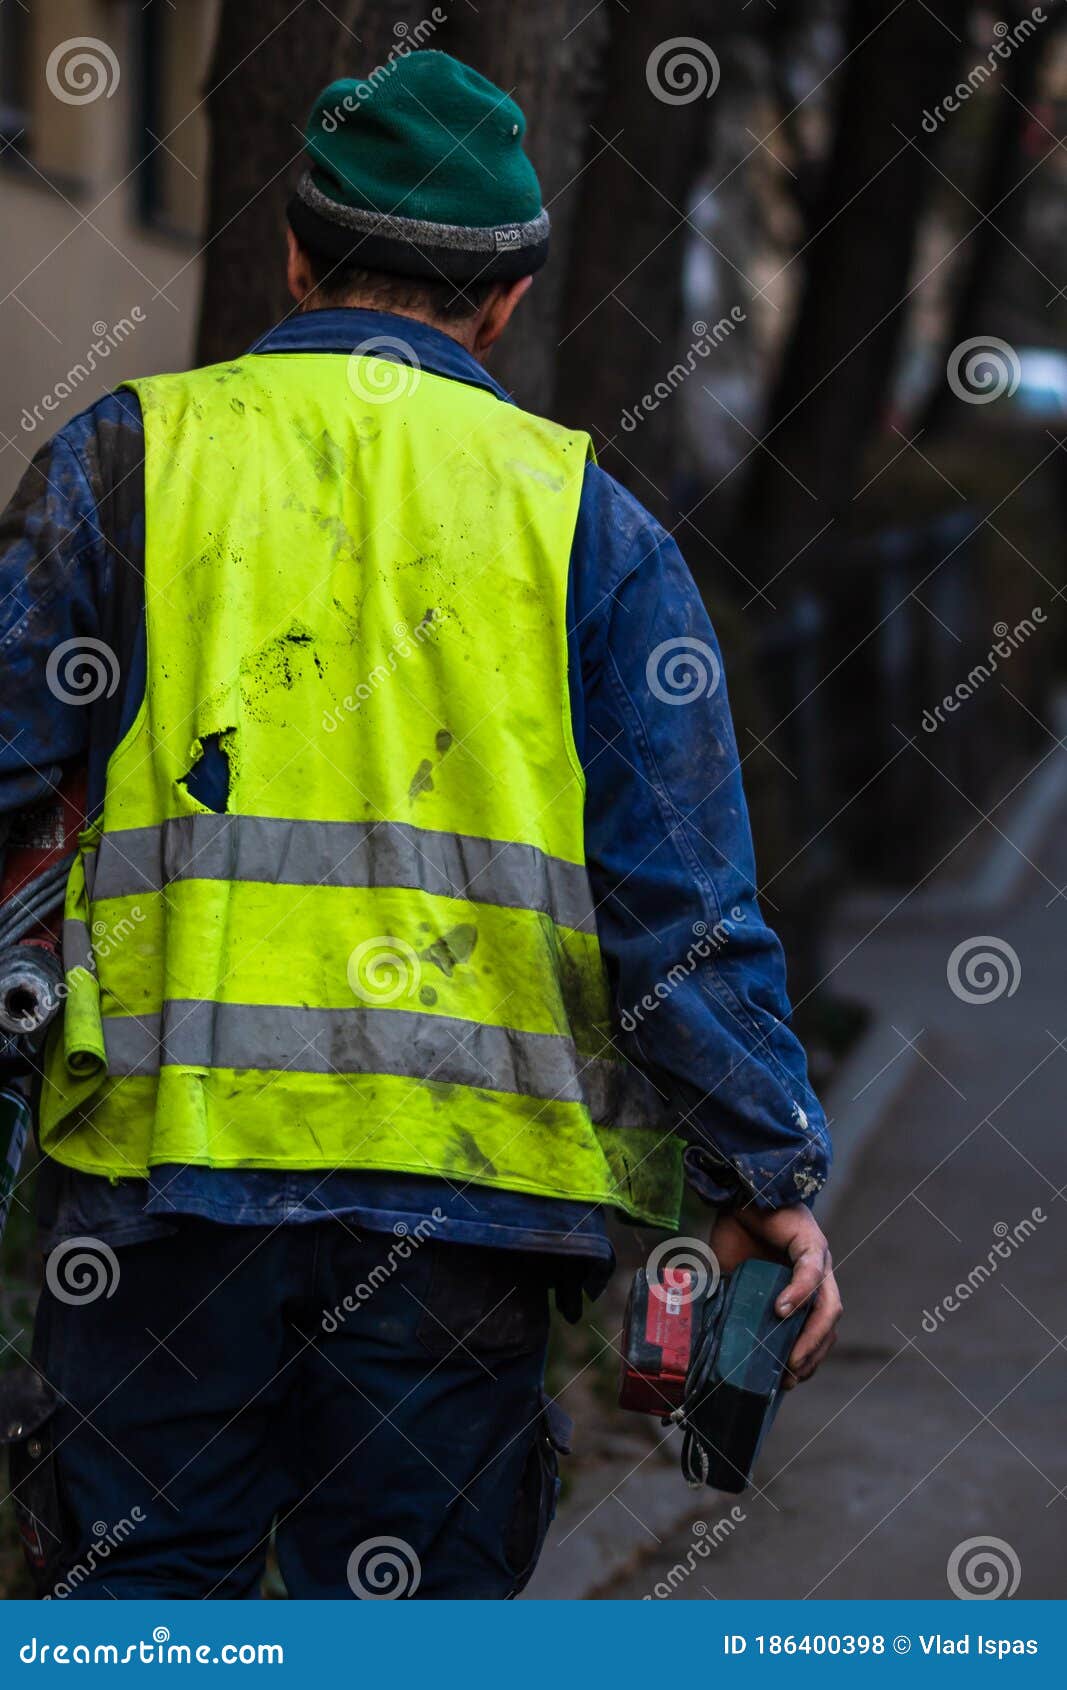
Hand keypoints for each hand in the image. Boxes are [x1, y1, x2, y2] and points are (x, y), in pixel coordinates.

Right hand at [709, 1204, 841, 1387]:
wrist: (739, 1190)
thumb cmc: (738, 1232)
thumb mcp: (733, 1279)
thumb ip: (732, 1303)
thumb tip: (704, 1336)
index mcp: (803, 1289)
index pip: (815, 1333)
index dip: (805, 1359)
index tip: (785, 1383)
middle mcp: (819, 1278)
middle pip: (827, 1327)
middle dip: (811, 1357)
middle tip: (789, 1379)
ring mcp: (819, 1260)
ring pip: (829, 1308)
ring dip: (812, 1338)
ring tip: (792, 1360)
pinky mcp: (812, 1242)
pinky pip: (811, 1274)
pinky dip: (798, 1295)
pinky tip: (781, 1311)